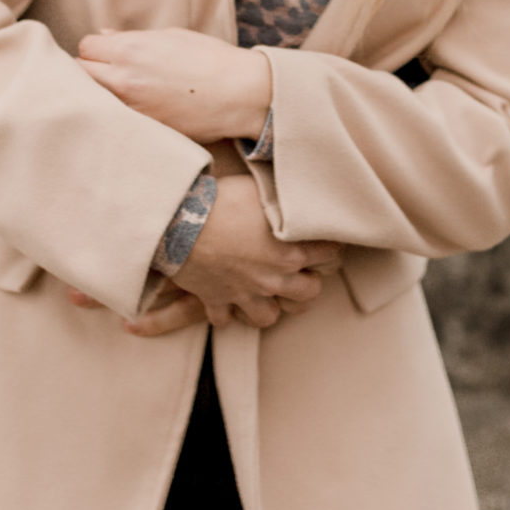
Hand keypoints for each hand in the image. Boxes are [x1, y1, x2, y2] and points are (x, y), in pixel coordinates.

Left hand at [78, 28, 271, 145]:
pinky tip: (131, 113)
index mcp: (130, 49)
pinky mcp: (142, 130)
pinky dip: (115, 116)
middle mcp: (123, 79)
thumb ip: (133, 38)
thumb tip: (103, 36)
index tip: (106, 55)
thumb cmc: (210, 59)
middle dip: (89, 72)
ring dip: (97, 96)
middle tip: (106, 76)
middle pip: (79, 74)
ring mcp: (130, 108)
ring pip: (91, 101)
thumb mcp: (171, 37)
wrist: (240, 94)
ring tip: (117, 96)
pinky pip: (113, 121)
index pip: (85, 47)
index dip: (95, 50)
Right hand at [178, 176, 339, 330]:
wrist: (178, 221)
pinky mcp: (216, 300)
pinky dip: (227, 312)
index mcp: (291, 250)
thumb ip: (284, 199)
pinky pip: (225, 319)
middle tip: (299, 268)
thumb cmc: (221, 199)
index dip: (329, 248)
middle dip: (308, 281)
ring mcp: (245, 293)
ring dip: (271, 305)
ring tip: (267, 290)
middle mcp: (273, 277)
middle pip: (309, 293)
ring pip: (270, 317)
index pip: (331, 257)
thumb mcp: (261, 189)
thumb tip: (298, 191)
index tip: (322, 241)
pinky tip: (227, 297)